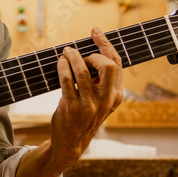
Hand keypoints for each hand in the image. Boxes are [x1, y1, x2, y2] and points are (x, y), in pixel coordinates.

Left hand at [13, 28, 123, 176]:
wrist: (71, 144)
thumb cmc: (84, 117)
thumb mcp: (100, 101)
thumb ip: (101, 81)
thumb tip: (90, 51)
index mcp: (116, 95)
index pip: (117, 63)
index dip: (106, 44)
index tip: (95, 32)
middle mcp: (106, 100)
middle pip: (108, 65)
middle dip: (94, 51)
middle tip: (80, 51)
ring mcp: (89, 105)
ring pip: (83, 71)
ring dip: (72, 57)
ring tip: (66, 52)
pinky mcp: (72, 108)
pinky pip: (67, 80)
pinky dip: (62, 67)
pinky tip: (60, 63)